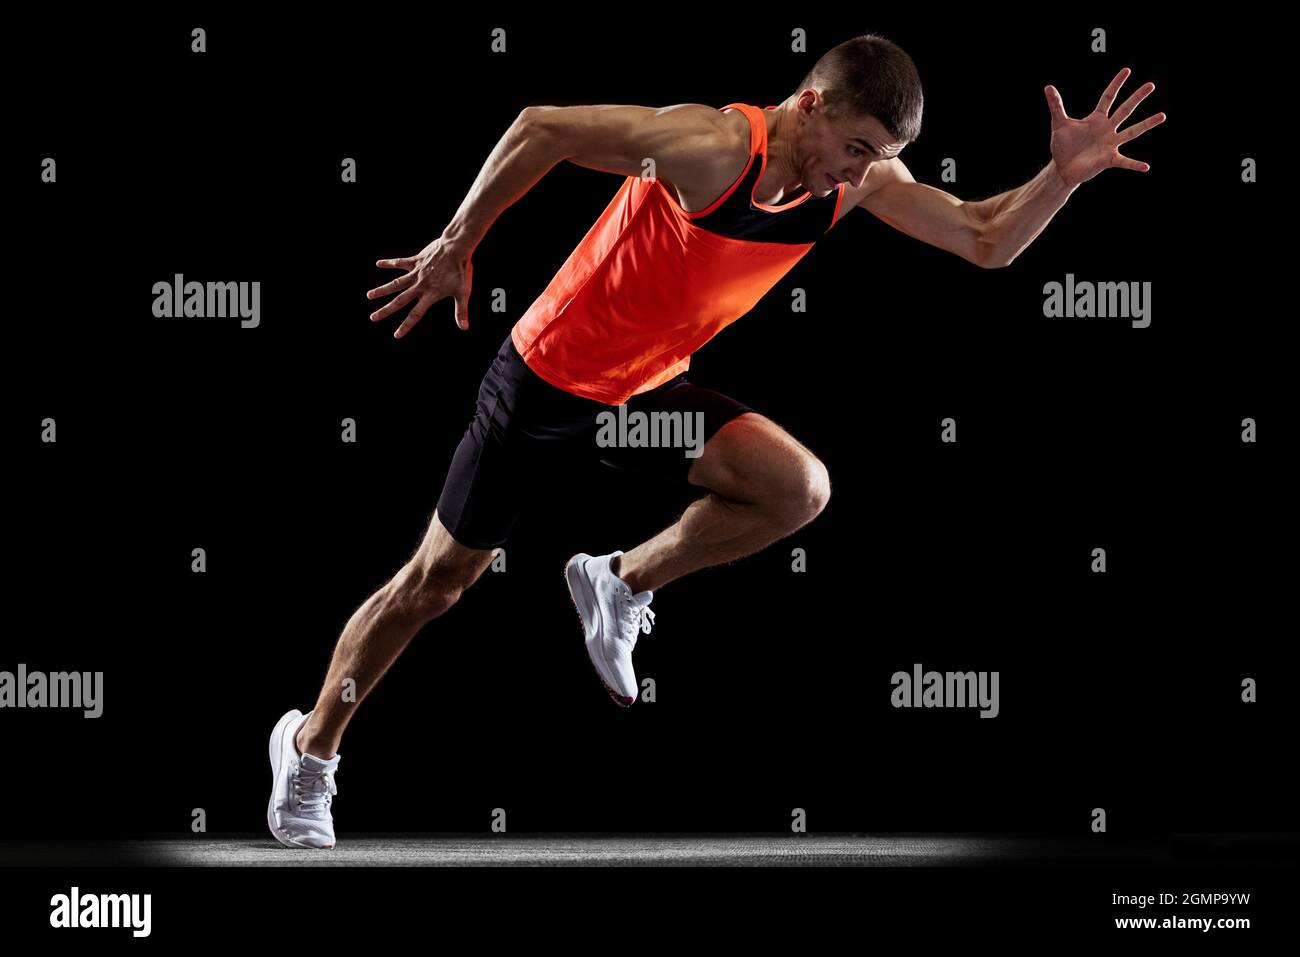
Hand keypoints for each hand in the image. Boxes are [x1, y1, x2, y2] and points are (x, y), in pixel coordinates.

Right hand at [367, 235, 473, 337]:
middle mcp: (420, 285)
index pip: (416, 314)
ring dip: (382, 290)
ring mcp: (416, 272)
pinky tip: (378, 263)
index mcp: (431, 294)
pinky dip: (389, 263)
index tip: (396, 335)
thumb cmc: (461, 270)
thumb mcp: (463, 292)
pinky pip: (399, 262)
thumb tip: (464, 328)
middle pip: (400, 300)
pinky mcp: (416, 261)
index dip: (406, 325)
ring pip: (396, 283)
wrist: (456, 247)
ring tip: (369, 295)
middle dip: (386, 310)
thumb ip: (461, 311)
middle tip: (373, 317)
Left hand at [1044, 67, 1166, 188]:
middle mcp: (1107, 129)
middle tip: (1151, 85)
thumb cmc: (1062, 146)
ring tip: (1162, 116)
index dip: (1116, 84)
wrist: (1062, 168)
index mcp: (1096, 118)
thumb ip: (1056, 106)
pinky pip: (1125, 162)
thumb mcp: (1059, 124)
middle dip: (1137, 98)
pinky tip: (1146, 167)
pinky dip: (1134, 165)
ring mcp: (1110, 144)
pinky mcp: (1109, 159)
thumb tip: (1048, 88)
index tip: (1127, 70)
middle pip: (1125, 110)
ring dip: (1147, 124)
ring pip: (1132, 131)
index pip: (1108, 97)